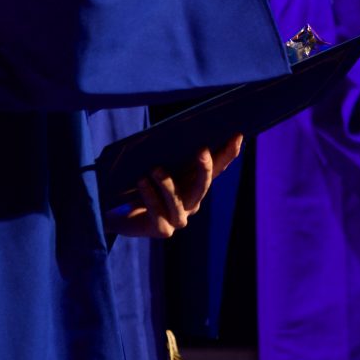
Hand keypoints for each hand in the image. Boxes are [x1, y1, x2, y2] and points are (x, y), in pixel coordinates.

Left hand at [103, 134, 243, 238]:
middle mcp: (192, 202)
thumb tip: (180, 129)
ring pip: (180, 202)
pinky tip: (142, 183)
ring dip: (168, 185)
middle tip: (202, 151)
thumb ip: (171, 153)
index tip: (237, 135)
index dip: (228, 153)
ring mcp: (178, 218)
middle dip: (205, 169)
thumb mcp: (158, 166)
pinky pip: (158, 214)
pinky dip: (150, 197)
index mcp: (196, 184)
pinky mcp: (162, 230)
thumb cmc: (143, 185)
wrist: (122, 215)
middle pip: (204, 186)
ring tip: (156, 169)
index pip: (218, 167)